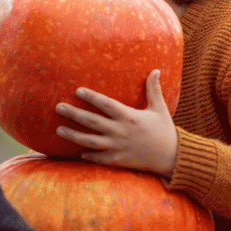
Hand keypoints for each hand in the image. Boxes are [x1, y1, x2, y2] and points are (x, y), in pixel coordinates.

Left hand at [55, 70, 178, 176]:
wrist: (172, 157)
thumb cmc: (165, 130)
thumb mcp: (159, 108)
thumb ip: (153, 89)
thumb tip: (155, 70)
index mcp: (129, 117)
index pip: (106, 104)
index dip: (91, 97)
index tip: (77, 90)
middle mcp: (120, 131)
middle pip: (92, 121)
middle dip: (73, 114)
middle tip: (58, 107)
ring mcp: (117, 147)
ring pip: (90, 141)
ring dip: (73, 135)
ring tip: (58, 129)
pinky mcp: (118, 160)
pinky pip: (99, 158)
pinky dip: (88, 155)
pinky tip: (78, 152)